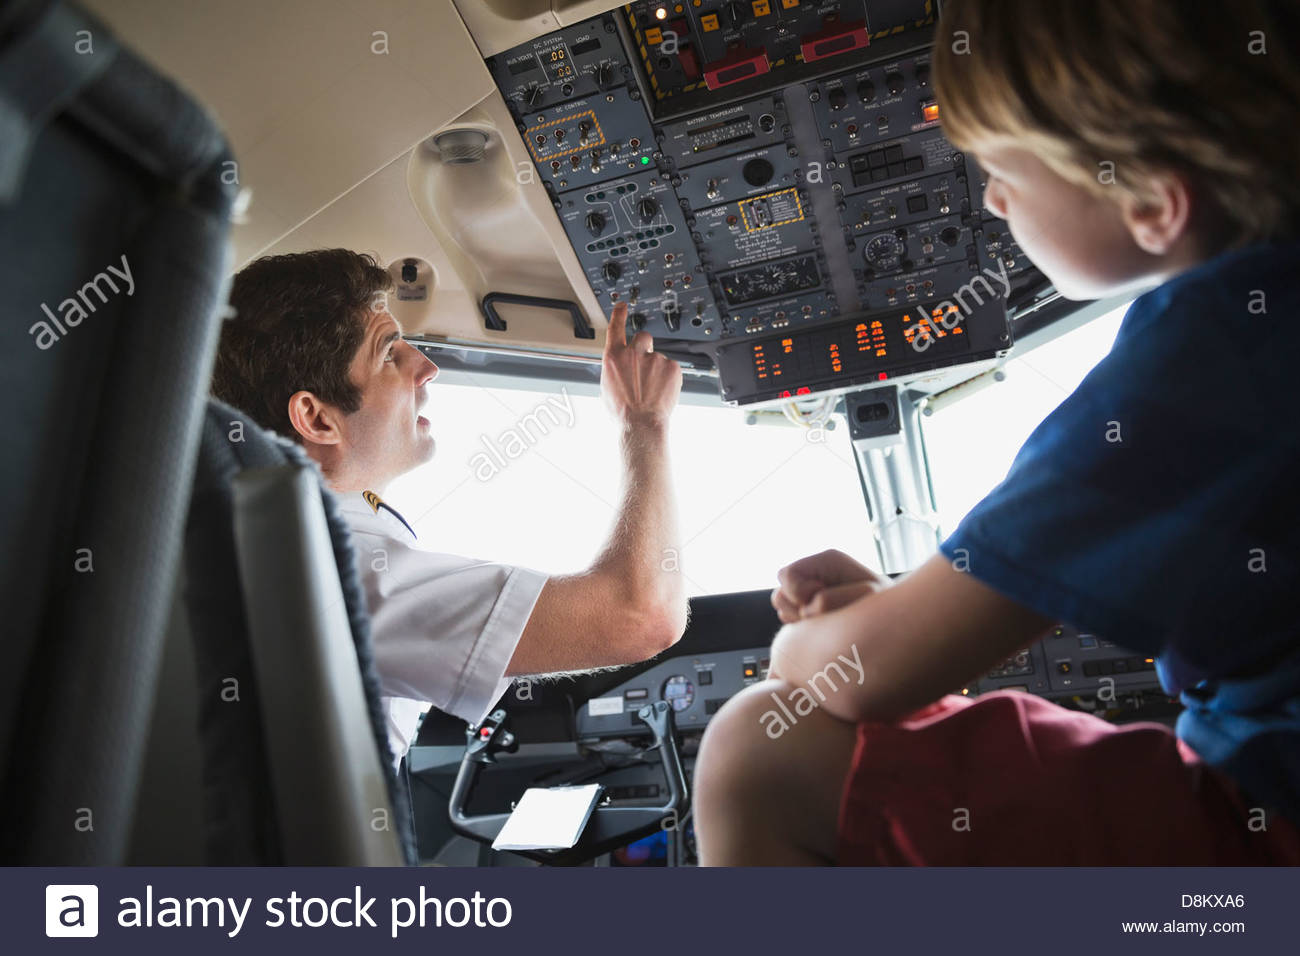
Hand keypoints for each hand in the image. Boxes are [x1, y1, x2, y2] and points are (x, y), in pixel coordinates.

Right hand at [600, 302, 681, 428]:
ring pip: (657, 358)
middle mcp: (634, 353)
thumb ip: (614, 370)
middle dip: (644, 347)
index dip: (619, 313)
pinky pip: (671, 367)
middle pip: (642, 337)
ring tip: (652, 389)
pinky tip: (662, 391)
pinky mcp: (672, 366)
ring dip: (656, 369)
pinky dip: (668, 377)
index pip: (616, 326)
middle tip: (645, 366)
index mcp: (614, 357)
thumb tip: (620, 369)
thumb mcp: (607, 387)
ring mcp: (654, 358)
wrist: (641, 423)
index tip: (622, 306)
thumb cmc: (622, 412)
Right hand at [771, 548, 890, 622]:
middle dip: (797, 606)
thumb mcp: (866, 595)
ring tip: (825, 620)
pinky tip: (822, 624)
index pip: (788, 574)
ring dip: (798, 617)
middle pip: (780, 591)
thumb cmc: (883, 602)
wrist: (894, 616)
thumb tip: (809, 608)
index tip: (821, 600)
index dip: (798, 593)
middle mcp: (815, 571)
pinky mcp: (807, 605)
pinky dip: (800, 623)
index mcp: (828, 560)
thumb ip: (832, 599)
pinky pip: (788, 617)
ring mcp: (809, 589)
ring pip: (781, 605)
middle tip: (824, 613)